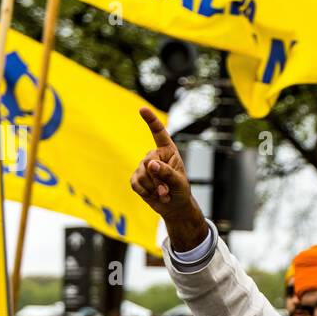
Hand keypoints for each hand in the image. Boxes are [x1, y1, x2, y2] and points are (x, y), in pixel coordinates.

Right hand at [130, 107, 207, 250]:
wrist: (174, 206)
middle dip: (157, 179)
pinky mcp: (136, 178)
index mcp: (168, 151)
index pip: (158, 133)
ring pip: (142, 175)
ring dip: (153, 188)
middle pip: (148, 162)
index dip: (151, 121)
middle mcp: (154, 156)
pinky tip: (153, 195)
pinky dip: (146, 192)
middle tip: (166, 190)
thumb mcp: (179, 181)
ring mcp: (143, 167)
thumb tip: (150, 163)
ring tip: (163, 194)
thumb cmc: (180, 190)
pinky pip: (136, 184)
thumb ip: (166, 172)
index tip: (142, 109)